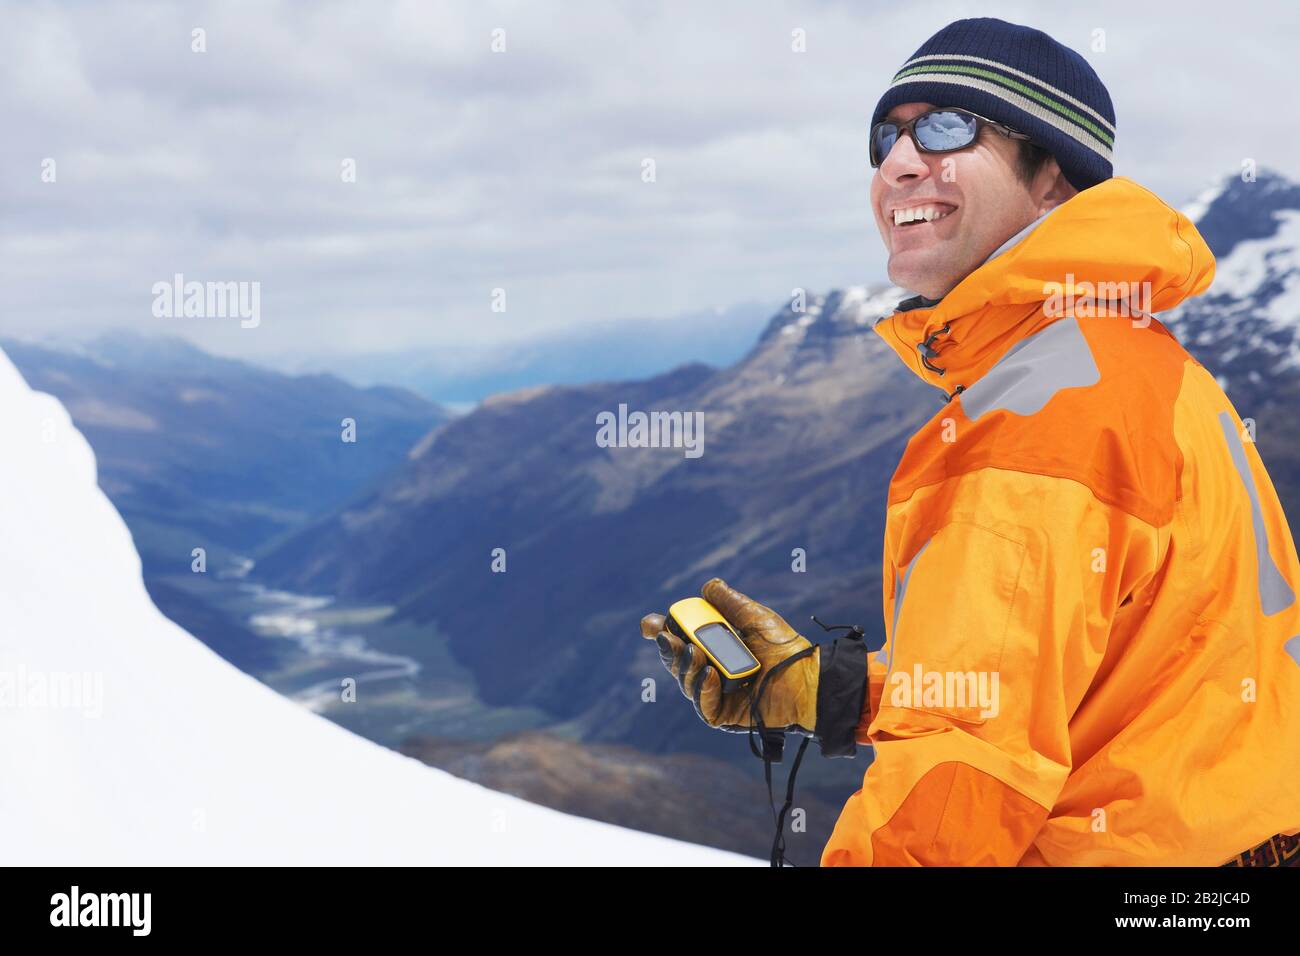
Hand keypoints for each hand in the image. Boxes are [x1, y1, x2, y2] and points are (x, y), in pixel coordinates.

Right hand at [641, 578, 818, 733]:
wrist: (807, 676)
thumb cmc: (784, 647)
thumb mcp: (754, 618)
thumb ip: (730, 602)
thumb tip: (708, 586)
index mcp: (715, 648)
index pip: (680, 640)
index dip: (662, 632)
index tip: (650, 624)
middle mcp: (712, 671)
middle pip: (678, 662)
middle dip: (668, 649)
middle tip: (667, 637)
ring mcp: (717, 695)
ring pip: (687, 683)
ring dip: (684, 667)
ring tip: (693, 652)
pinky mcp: (726, 716)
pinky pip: (705, 706)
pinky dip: (702, 689)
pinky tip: (708, 674)